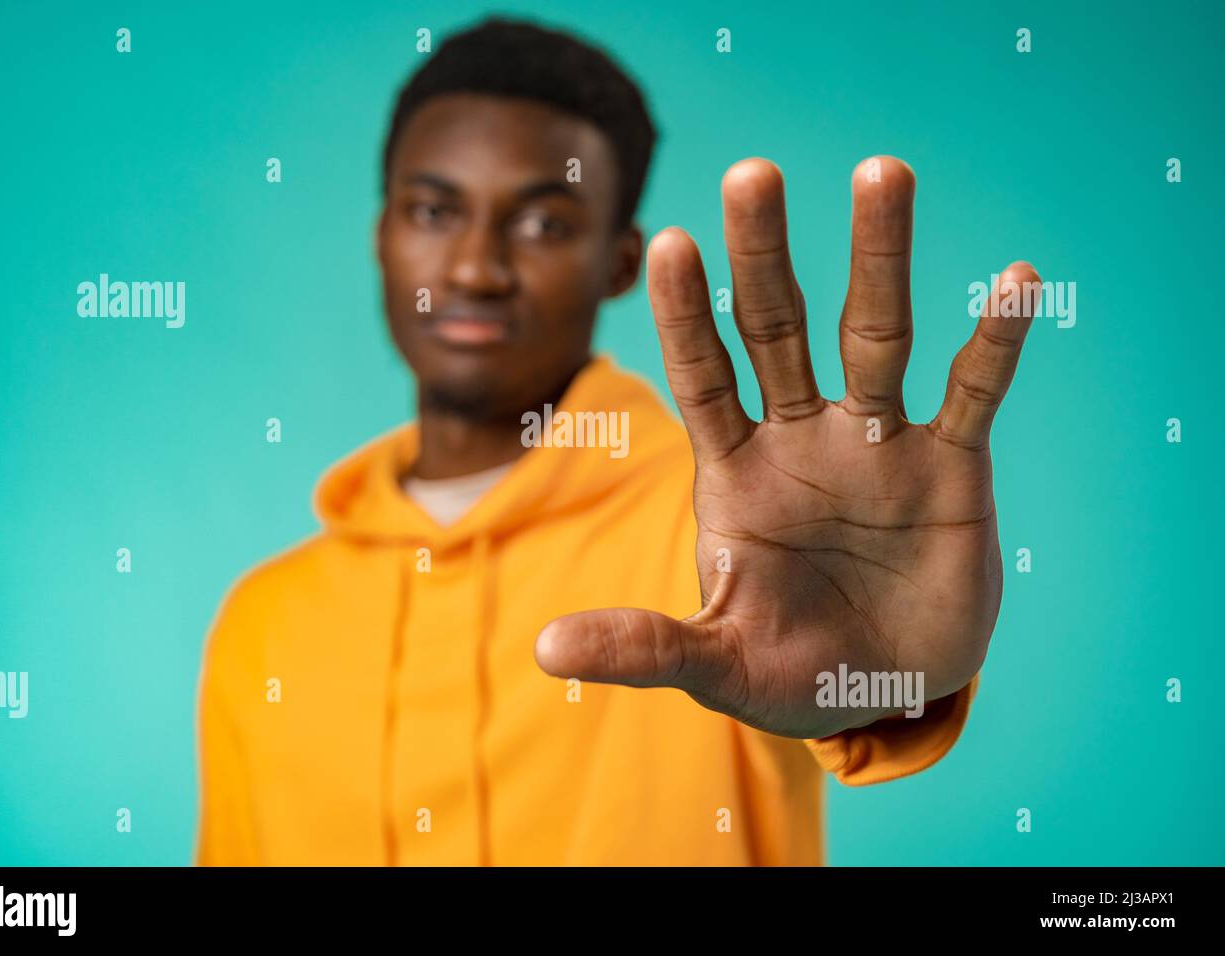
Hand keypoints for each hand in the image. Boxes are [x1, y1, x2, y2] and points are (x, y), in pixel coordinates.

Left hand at [534, 156, 1038, 738]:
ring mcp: (878, 445)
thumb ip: (644, 646)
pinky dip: (996, 341)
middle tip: (750, 172)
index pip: (701, 376)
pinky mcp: (951, 467)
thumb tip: (543, 649)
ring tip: (880, 169)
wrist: (886, 693)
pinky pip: (973, 391)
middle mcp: (802, 438)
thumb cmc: (789, 671)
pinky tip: (1017, 278)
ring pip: (875, 334)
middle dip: (763, 256)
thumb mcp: (716, 662)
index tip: (665, 241)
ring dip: (879, 256)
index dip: (683, 315)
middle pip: (777, 328)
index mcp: (736, 471)